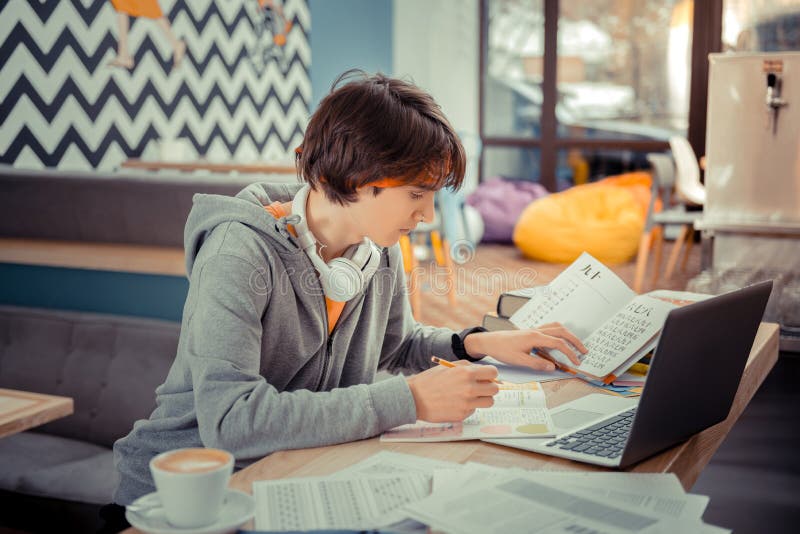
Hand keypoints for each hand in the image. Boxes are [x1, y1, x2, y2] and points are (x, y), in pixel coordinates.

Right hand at [406, 361, 499, 421]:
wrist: (414, 398)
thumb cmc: (430, 381)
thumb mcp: (448, 367)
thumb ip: (468, 367)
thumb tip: (484, 372)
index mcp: (466, 373)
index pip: (493, 373)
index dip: (491, 374)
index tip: (487, 377)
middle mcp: (469, 388)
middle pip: (494, 389)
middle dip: (489, 387)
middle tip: (481, 387)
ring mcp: (467, 403)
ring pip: (489, 402)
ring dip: (483, 398)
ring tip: (471, 396)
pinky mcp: (462, 415)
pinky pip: (474, 410)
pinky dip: (469, 407)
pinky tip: (456, 403)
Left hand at [463, 323, 587, 370]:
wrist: (489, 341)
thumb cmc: (501, 349)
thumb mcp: (519, 360)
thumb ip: (537, 364)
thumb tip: (553, 367)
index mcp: (534, 337)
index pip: (558, 343)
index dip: (570, 352)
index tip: (577, 361)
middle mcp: (536, 331)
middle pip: (561, 332)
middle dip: (574, 340)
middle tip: (584, 350)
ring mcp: (533, 330)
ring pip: (556, 327)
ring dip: (567, 334)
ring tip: (575, 344)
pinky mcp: (530, 332)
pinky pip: (548, 329)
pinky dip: (558, 333)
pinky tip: (558, 341)